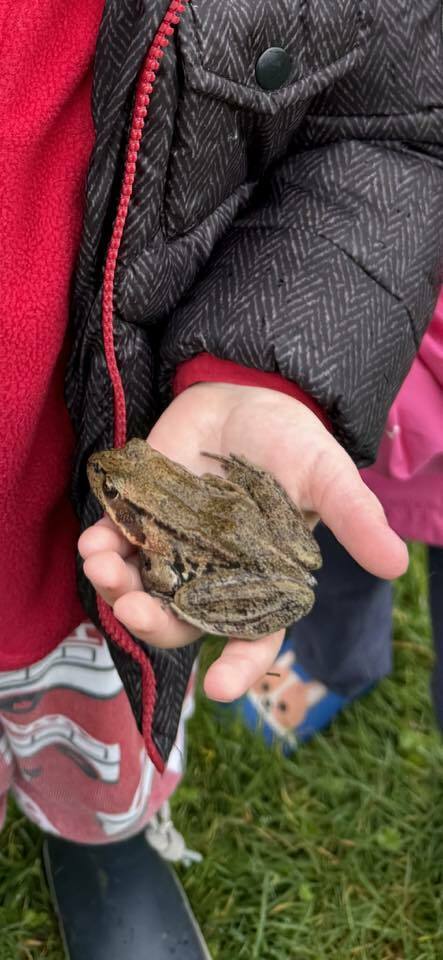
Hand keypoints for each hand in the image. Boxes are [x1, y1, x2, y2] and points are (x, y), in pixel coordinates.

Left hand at [79, 383, 407, 701]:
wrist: (245, 395)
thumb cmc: (291, 442)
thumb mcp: (325, 474)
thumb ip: (353, 517)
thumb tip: (397, 564)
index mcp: (261, 580)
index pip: (254, 637)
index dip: (239, 667)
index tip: (218, 689)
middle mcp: (214, 575)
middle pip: (183, 622)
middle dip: (156, 624)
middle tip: (136, 611)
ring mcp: (175, 550)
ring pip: (142, 589)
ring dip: (117, 589)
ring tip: (104, 567)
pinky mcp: (143, 520)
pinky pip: (116, 546)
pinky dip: (101, 548)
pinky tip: (95, 541)